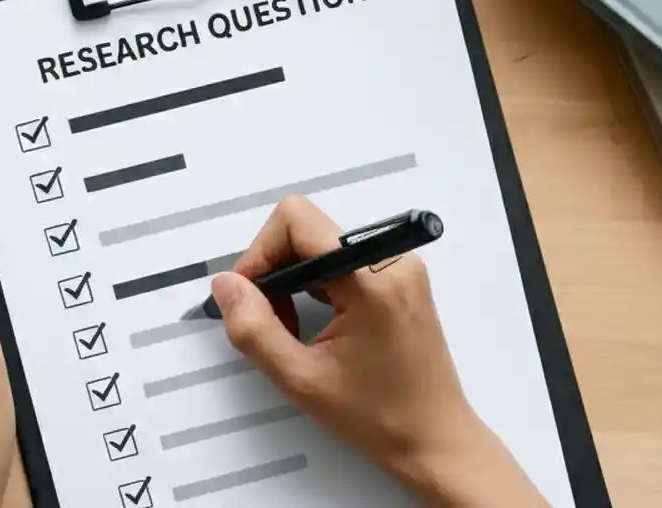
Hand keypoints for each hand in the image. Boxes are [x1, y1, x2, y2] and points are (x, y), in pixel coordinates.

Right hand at [211, 196, 546, 506]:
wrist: (435, 441)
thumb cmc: (379, 417)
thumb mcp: (301, 380)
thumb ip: (254, 329)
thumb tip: (226, 286)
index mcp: (372, 278)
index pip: (297, 220)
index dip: (260, 253)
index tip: (252, 297)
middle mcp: (392, 260)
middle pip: (307, 231)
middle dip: (276, 272)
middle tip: (272, 323)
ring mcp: (400, 268)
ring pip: (321, 246)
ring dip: (295, 282)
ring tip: (294, 332)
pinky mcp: (400, 281)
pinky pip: (342, 262)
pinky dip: (317, 288)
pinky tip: (317, 328)